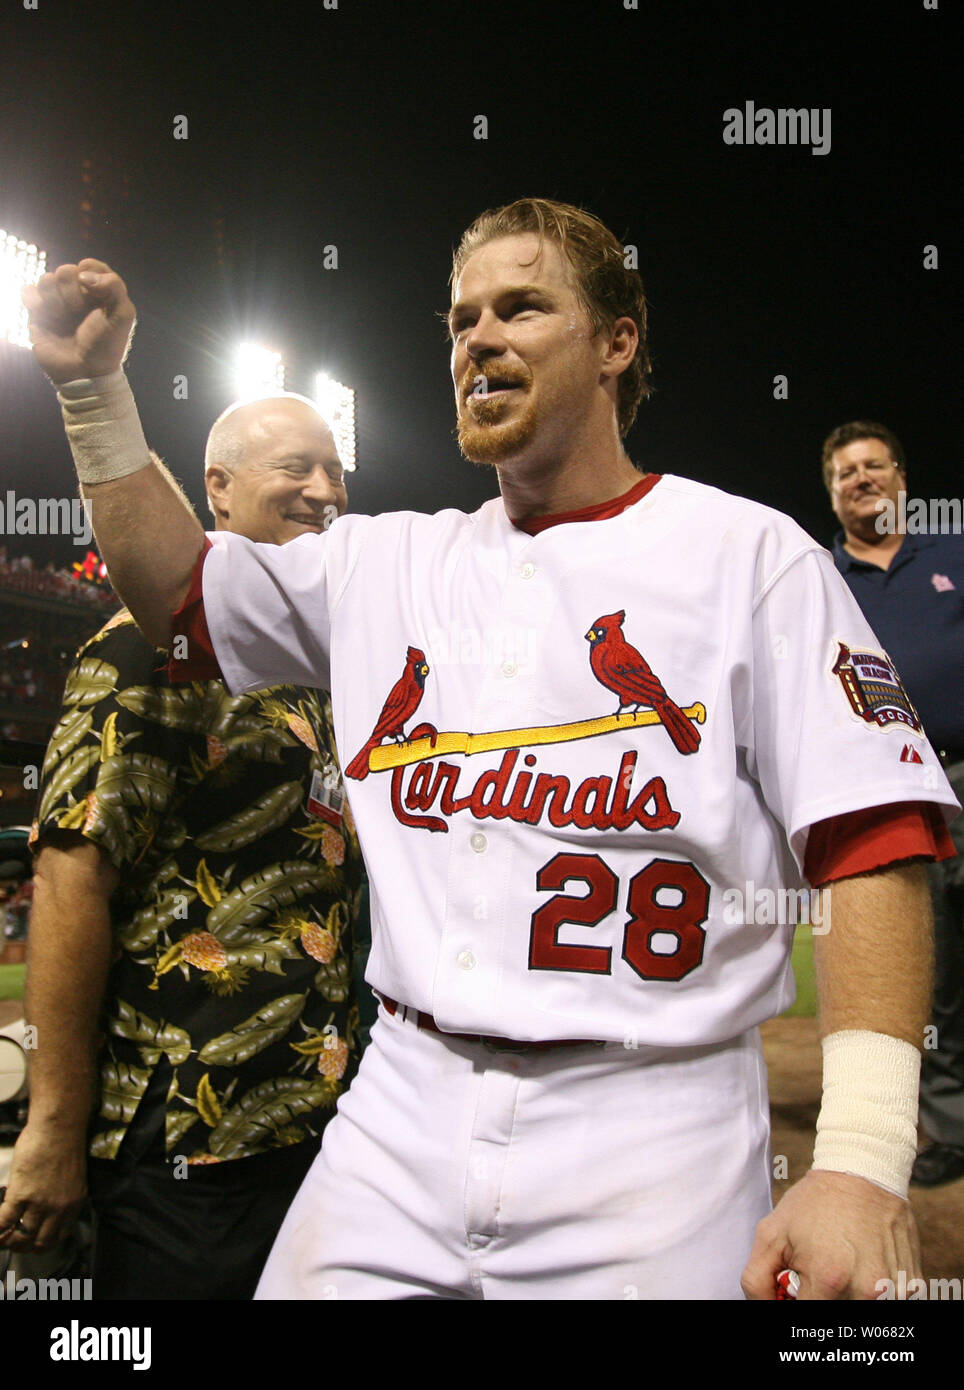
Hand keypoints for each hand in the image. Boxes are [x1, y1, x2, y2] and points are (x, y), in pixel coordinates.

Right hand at [0, 1121, 87, 1252]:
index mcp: (74, 1202)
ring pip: (22, 1237)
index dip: (44, 1241)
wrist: (59, 1127)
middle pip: (41, 1242)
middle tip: (15, 1241)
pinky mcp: (21, 1195)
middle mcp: (59, 1208)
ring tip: (3, 1236)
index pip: (60, 1235)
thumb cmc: (65, 1143)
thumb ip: (62, 1194)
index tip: (34, 1239)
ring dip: (10, 1240)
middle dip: (26, 1246)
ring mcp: (40, 1203)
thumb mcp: (72, 1176)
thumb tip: (46, 1204)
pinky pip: (4, 1222)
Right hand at [22, 258, 135, 384]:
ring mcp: (57, 302)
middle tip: (79, 313)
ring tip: (64, 320)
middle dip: (73, 293)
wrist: (84, 373)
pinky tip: (48, 317)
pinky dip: (37, 303)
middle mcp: (77, 294)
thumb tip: (83, 273)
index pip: (90, 265)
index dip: (91, 275)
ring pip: (46, 280)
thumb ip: (114, 286)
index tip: (96, 294)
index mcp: (98, 291)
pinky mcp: (38, 312)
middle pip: (66, 271)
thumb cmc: (106, 346)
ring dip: (56, 302)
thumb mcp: (123, 315)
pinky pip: (29, 291)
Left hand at [741, 1169, 921, 1299]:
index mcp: (828, 1279)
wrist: (862, 1171)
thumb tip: (763, 1309)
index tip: (796, 1291)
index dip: (796, 1305)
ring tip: (843, 1265)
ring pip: (861, 1311)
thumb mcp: (771, 1233)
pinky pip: (888, 1303)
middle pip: (836, 1317)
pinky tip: (864, 1263)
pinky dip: (873, 1292)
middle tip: (820, 1272)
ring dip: (849, 1297)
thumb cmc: (814, 1203)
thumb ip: (757, 1279)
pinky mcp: (912, 1286)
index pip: (806, 1321)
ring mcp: (893, 1290)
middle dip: (822, 1299)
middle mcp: (865, 1291)